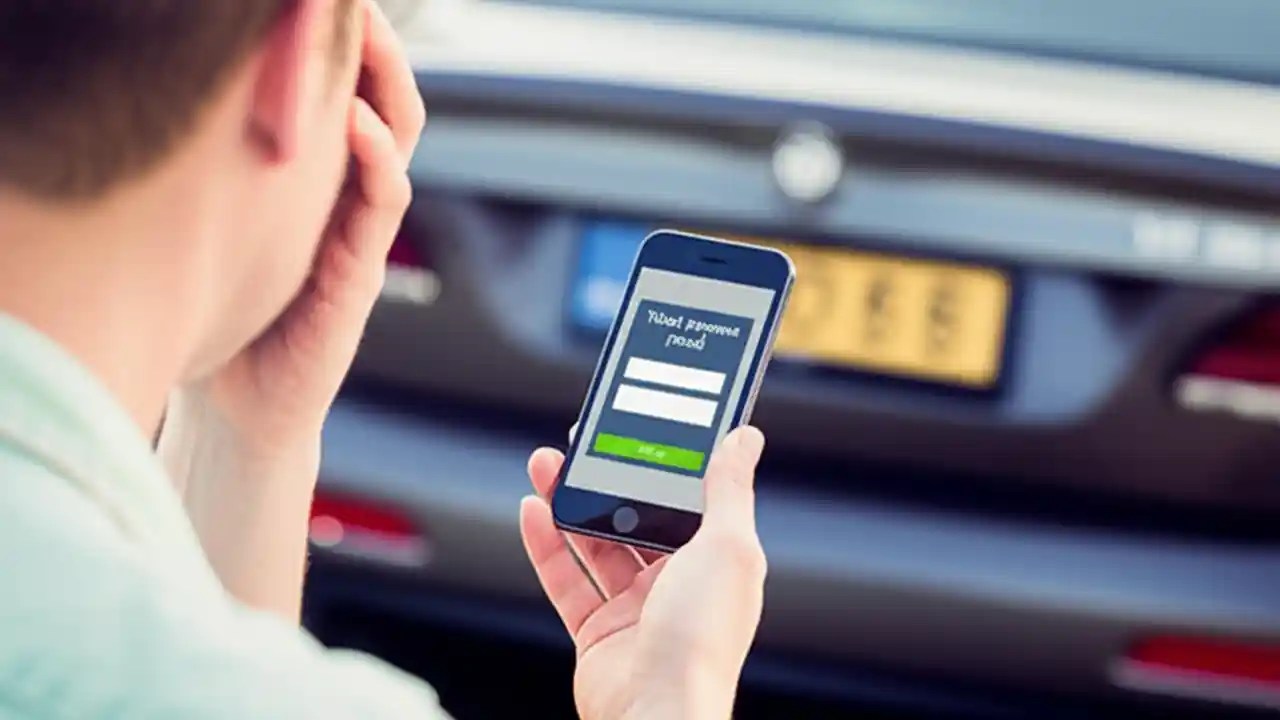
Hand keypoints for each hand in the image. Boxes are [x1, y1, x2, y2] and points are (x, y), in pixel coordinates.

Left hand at [174, 0, 425, 456]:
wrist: (242, 404)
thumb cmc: (226, 309)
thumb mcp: (231, 221)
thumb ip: (240, 167)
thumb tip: (204, 91)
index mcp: (321, 180)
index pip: (352, 93)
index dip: (352, 47)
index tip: (333, 3)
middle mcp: (348, 197)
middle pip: (387, 102)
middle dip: (379, 49)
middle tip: (361, 4)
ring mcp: (360, 232)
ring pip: (396, 140)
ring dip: (386, 85)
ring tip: (367, 34)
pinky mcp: (359, 271)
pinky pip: (383, 202)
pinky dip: (377, 158)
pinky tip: (355, 122)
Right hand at [520, 427, 767, 719]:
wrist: (657, 716)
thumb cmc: (702, 639)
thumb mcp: (729, 545)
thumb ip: (730, 488)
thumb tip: (746, 436)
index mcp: (717, 562)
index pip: (690, 500)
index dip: (663, 464)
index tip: (640, 429)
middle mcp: (679, 584)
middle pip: (636, 517)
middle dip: (607, 479)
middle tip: (582, 443)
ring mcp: (636, 610)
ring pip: (596, 543)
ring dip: (569, 502)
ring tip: (545, 465)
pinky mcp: (598, 633)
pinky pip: (567, 580)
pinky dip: (547, 545)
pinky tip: (532, 511)